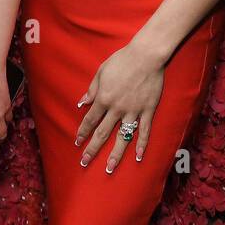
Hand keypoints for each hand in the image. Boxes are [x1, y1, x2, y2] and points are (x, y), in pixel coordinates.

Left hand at [75, 41, 165, 173]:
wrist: (146, 55)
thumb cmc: (122, 60)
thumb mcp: (101, 71)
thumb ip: (92, 89)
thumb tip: (82, 103)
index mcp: (104, 98)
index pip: (90, 120)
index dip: (82, 132)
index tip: (77, 142)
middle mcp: (116, 108)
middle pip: (102, 134)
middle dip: (92, 149)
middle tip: (84, 162)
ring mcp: (133, 111)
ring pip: (123, 137)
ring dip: (115, 155)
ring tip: (109, 168)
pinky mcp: (148, 110)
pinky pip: (145, 131)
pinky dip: (142, 144)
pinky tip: (139, 156)